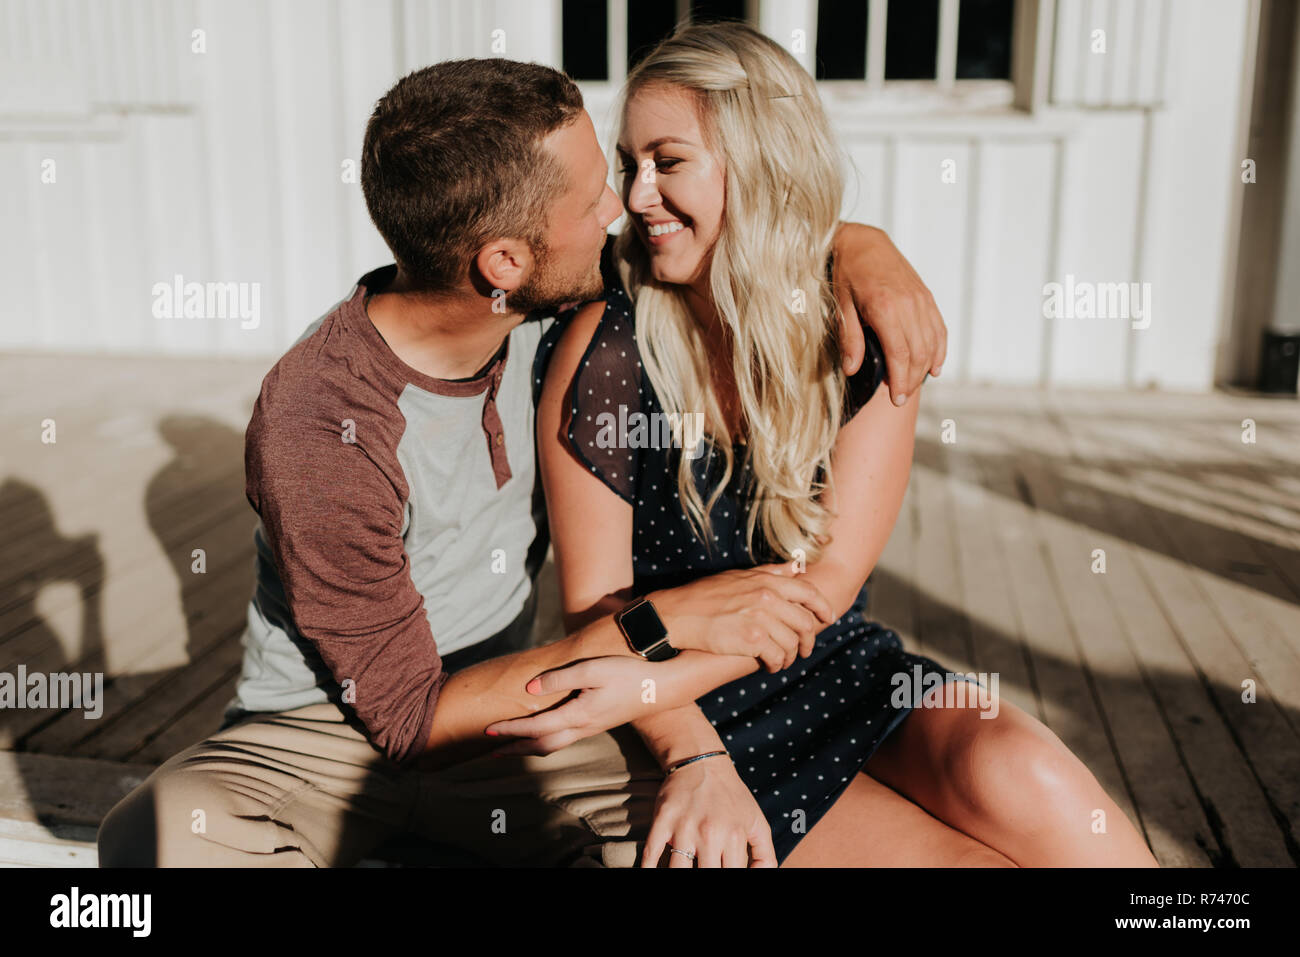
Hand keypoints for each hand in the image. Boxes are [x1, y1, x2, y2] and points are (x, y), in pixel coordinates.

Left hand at [484, 656, 661, 754]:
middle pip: (541, 744)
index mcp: (578, 715)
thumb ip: (560, 678)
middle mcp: (582, 727)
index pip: (536, 726)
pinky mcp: (596, 724)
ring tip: (509, 747)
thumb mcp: (593, 669)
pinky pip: (563, 739)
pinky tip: (540, 735)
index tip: (488, 730)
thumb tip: (529, 689)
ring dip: (528, 747)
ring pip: (552, 745)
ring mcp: (590, 728)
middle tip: (490, 748)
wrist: (660, 686)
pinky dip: (544, 741)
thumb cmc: (627, 673)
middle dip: (514, 747)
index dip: (511, 728)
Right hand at [643, 756, 775, 867]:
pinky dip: (649, 867)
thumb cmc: (731, 796)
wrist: (701, 762)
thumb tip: (764, 877)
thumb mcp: (757, 821)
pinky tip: (650, 871)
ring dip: (679, 875)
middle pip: (705, 876)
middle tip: (704, 869)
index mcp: (734, 836)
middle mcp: (709, 834)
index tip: (721, 872)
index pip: (731, 876)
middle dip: (705, 878)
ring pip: (677, 871)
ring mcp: (683, 828)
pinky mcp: (662, 820)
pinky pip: (651, 852)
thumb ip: (765, 854)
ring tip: (685, 870)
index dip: (728, 879)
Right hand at [650, 563, 834, 672]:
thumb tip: (794, 567)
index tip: (827, 619)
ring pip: (793, 643)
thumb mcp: (738, 576)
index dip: (822, 608)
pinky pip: (777, 656)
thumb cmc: (705, 596)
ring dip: (791, 656)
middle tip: (804, 649)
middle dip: (808, 639)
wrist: (678, 615)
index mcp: (767, 581)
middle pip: (804, 622)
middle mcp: (767, 597)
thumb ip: (769, 573)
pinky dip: (777, 665)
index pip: (809, 593)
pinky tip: (770, 666)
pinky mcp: (751, 640)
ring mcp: (760, 618)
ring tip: (783, 661)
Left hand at [831, 222, 946, 406]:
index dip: (900, 380)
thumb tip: (852, 370)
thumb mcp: (841, 305)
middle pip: (918, 353)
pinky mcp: (926, 297)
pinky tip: (935, 366)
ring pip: (931, 343)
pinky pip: (939, 328)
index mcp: (885, 308)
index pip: (900, 354)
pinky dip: (939, 349)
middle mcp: (908, 305)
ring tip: (913, 386)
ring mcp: (920, 300)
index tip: (895, 400)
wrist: (863, 242)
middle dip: (911, 380)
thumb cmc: (846, 273)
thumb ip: (849, 338)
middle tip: (900, 398)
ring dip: (925, 368)